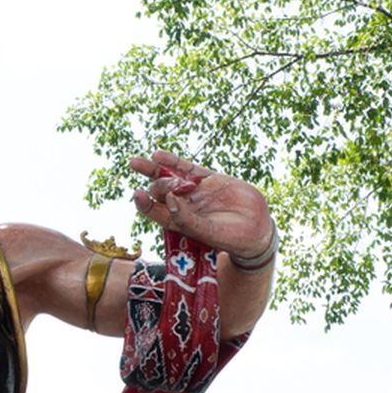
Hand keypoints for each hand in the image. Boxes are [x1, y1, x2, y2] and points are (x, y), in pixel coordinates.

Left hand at [130, 150, 272, 258]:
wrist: (256, 229)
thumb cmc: (229, 238)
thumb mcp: (207, 231)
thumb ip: (187, 218)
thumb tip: (170, 199)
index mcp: (178, 221)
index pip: (154, 211)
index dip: (144, 203)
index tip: (138, 194)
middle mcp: (183, 205)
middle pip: (160, 191)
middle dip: (160, 185)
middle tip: (176, 186)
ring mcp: (195, 190)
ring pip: (168, 176)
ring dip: (151, 170)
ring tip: (135, 163)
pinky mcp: (209, 179)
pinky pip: (187, 168)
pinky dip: (173, 161)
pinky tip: (157, 155)